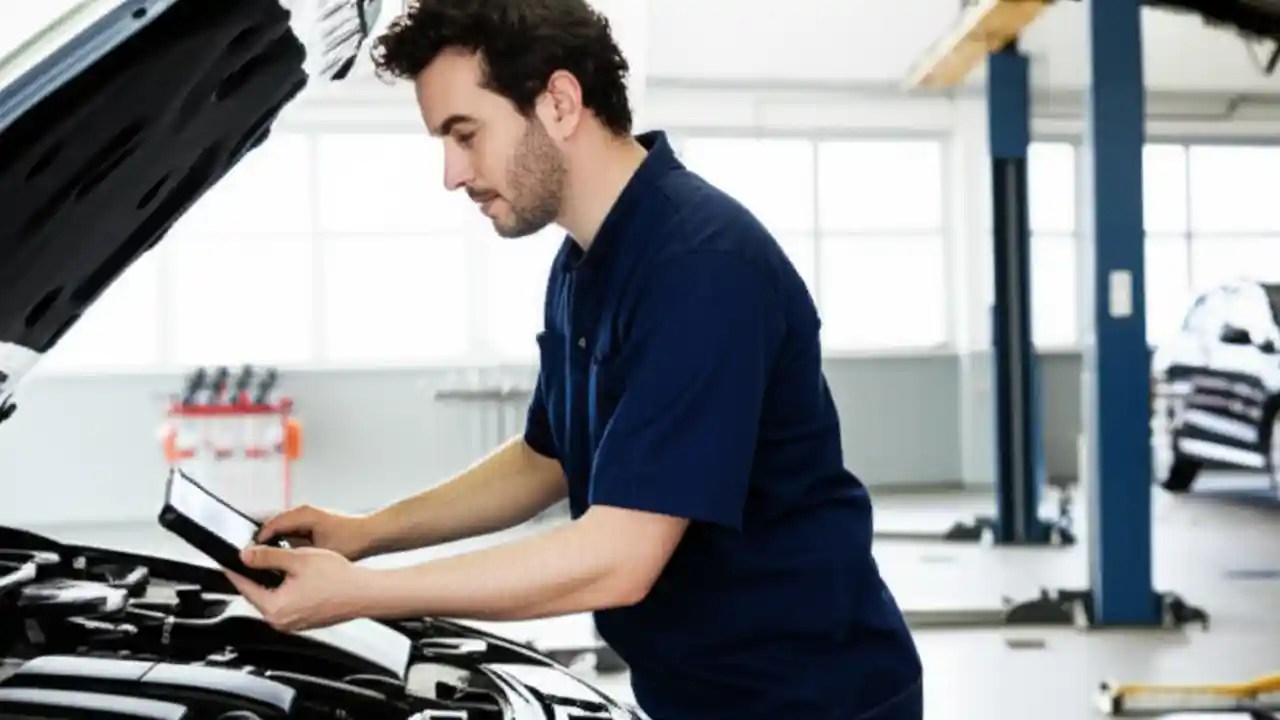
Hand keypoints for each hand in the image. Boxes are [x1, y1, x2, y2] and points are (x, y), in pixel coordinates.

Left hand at [225, 545, 374, 631]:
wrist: (364, 593)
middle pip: (258, 594)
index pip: (245, 587)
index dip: (236, 570)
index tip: (228, 561)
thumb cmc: (338, 579)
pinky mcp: (306, 621)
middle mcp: (282, 621)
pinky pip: (289, 603)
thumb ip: (267, 557)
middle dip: (257, 575)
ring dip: (274, 581)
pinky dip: (288, 589)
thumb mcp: (297, 560)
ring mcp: (294, 623)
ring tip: (280, 562)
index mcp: (275, 609)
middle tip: (255, 556)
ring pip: (274, 598)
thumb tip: (246, 556)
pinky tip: (298, 576)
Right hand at [256, 504, 373, 560]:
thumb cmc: (351, 540)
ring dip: (273, 543)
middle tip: (255, 561)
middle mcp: (302, 512)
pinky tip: (285, 560)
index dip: (258, 542)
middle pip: (272, 526)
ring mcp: (307, 516)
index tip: (249, 556)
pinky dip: (285, 543)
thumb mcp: (319, 553)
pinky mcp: (312, 523)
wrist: (372, 534)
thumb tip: (274, 560)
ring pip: (280, 529)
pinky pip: (290, 532)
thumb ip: (294, 555)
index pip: (269, 525)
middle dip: (263, 543)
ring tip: (267, 562)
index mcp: (301, 515)